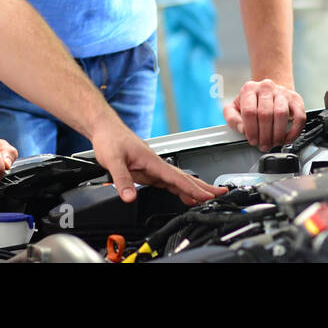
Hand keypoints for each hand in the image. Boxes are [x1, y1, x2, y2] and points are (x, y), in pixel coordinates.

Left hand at [90, 119, 222, 205]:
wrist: (105, 129)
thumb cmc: (111, 139)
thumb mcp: (113, 160)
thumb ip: (122, 179)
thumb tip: (129, 197)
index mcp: (152, 161)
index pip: (177, 178)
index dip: (193, 188)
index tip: (207, 196)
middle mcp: (156, 164)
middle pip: (184, 178)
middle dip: (203, 187)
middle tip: (222, 193)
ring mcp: (153, 168)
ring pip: (178, 180)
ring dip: (194, 189)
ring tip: (207, 198)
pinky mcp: (148, 171)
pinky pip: (168, 182)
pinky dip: (179, 189)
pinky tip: (184, 196)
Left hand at [223, 78, 304, 150]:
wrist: (269, 91)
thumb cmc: (253, 102)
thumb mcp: (236, 108)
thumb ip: (232, 118)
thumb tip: (241, 128)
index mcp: (250, 89)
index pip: (249, 111)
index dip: (251, 130)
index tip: (252, 140)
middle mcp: (266, 88)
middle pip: (265, 114)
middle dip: (264, 135)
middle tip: (263, 145)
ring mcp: (282, 92)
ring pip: (281, 114)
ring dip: (277, 134)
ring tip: (274, 142)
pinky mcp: (295, 99)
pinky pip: (299, 116)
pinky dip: (294, 131)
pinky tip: (287, 138)